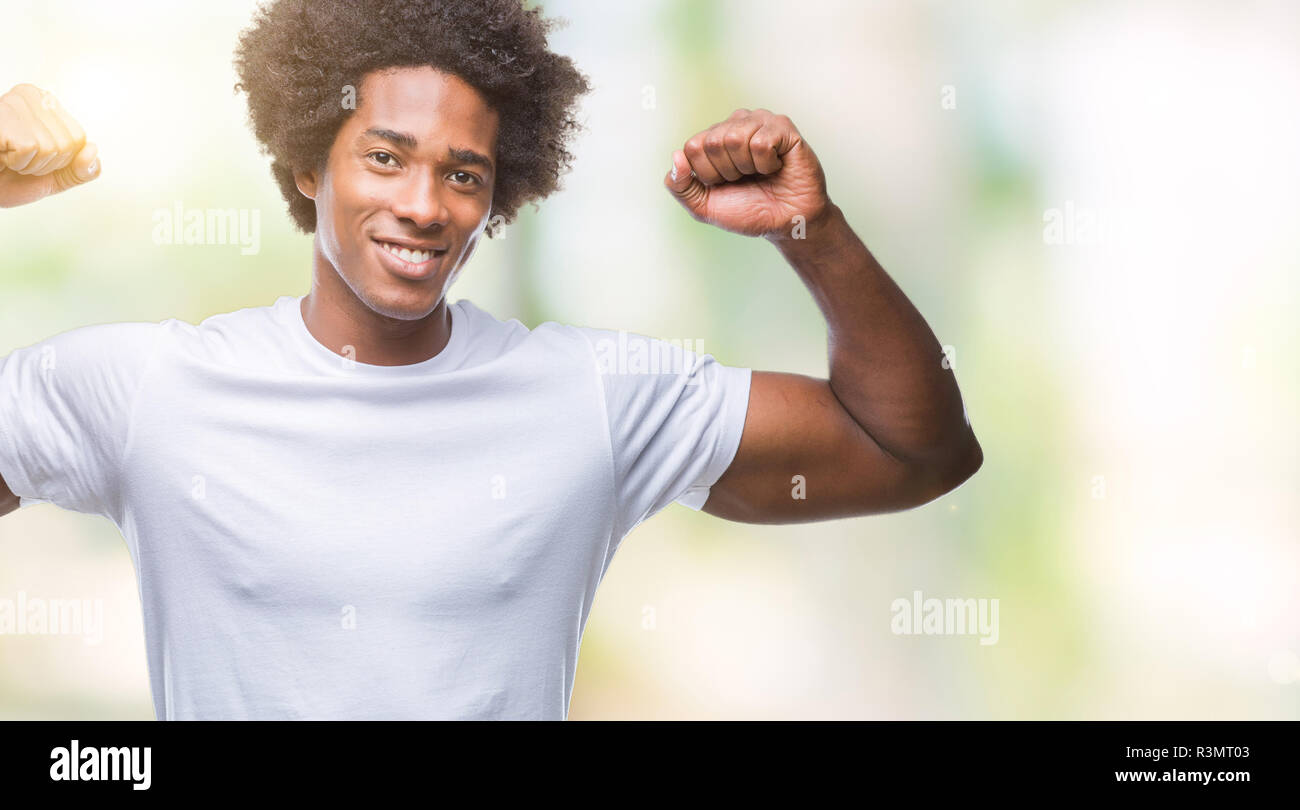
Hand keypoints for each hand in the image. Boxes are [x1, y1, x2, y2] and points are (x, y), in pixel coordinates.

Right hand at [0, 83, 99, 207]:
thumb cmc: (11, 177)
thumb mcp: (56, 177)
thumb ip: (82, 170)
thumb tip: (93, 150)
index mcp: (47, 104)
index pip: (79, 138)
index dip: (60, 160)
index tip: (34, 157)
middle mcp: (31, 96)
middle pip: (67, 143)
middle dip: (44, 164)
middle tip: (18, 158)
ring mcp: (14, 102)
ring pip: (50, 147)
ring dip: (27, 164)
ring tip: (7, 156)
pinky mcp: (2, 115)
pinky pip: (29, 148)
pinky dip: (15, 161)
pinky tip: (1, 153)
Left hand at [664, 108, 829, 239]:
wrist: (786, 223)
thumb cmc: (749, 211)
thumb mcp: (704, 206)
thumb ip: (680, 186)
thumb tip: (676, 157)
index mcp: (713, 138)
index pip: (693, 147)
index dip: (709, 174)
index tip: (727, 184)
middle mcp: (735, 124)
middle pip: (713, 142)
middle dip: (728, 172)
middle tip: (747, 179)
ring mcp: (759, 122)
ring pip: (735, 139)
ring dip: (747, 167)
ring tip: (761, 172)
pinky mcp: (783, 127)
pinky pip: (761, 143)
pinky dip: (767, 164)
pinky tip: (776, 166)